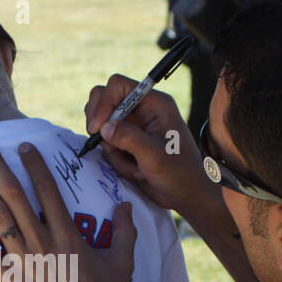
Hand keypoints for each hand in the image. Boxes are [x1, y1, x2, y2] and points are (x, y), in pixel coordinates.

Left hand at [0, 141, 135, 281]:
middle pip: (16, 197)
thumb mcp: (123, 265)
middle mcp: (42, 242)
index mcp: (69, 235)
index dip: (35, 165)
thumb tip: (126, 207)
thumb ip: (125, 233)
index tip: (23, 146)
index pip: (48, 190)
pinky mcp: (7, 281)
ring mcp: (22, 261)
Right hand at [83, 74, 215, 216]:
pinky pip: (107, 145)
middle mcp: (141, 110)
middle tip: (107, 145)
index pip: (118, 86)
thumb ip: (129, 139)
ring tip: (134, 167)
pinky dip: (116, 161)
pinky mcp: (126, 142)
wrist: (185, 195)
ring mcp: (132, 126)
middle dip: (99, 123)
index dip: (104, 102)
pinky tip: (136, 172)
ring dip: (112, 150)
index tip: (97, 127)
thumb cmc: (179, 173)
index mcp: (154, 103)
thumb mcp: (155, 156)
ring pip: (102, 126)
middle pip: (104, 99)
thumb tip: (104, 128)